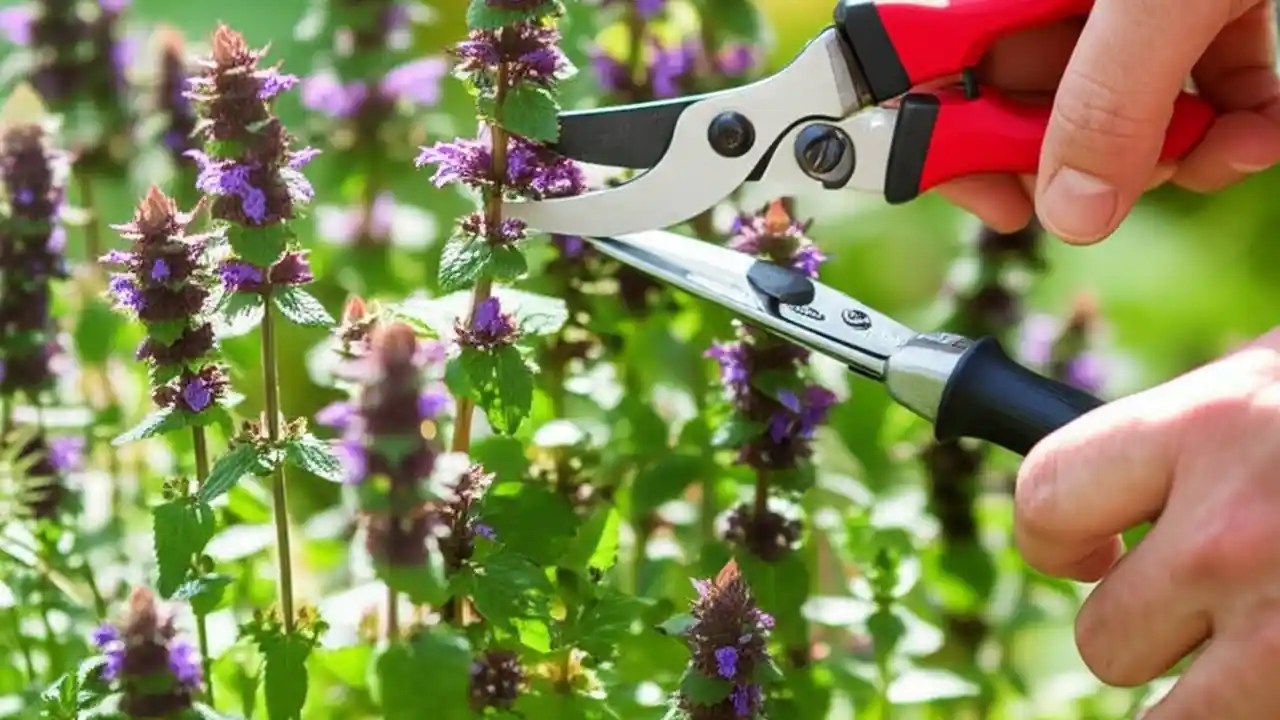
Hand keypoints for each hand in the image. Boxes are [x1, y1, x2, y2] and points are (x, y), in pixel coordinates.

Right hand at [938, 0, 1279, 241]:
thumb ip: (1108, 103)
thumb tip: (1072, 215)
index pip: (922, 58)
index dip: (945, 141)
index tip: (1002, 203)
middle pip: (1026, 94)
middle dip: (1093, 154)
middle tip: (1136, 176)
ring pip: (1115, 98)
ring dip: (1175, 148)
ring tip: (1230, 145)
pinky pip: (1191, 73)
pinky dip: (1227, 113)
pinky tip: (1259, 126)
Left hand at [1015, 327, 1279, 717]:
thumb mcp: (1272, 383)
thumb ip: (1187, 429)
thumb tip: (1111, 467)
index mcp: (1209, 424)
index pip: (1043, 499)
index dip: (1052, 537)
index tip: (1083, 549)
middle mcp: (1232, 529)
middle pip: (1101, 635)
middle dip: (1139, 624)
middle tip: (1191, 598)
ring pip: (1170, 714)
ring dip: (1199, 680)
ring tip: (1252, 627)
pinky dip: (1252, 704)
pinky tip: (1277, 658)